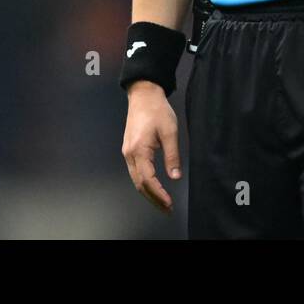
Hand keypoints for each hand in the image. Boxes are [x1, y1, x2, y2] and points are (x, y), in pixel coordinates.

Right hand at [122, 81, 181, 213]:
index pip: (148, 180)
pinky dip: (144, 183)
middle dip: (153, 199)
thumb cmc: (157, 110)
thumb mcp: (170, 131)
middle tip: (167, 209)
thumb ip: (172, 155)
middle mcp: (129, 154)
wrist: (143, 95)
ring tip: (162, 202)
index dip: (159, 194)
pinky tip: (154, 187)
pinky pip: (135, 172)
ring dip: (148, 193)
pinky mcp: (129, 149)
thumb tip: (175, 176)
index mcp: (139, 150)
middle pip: (139, 184)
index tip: (169, 203)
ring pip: (136, 179)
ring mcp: (127, 152)